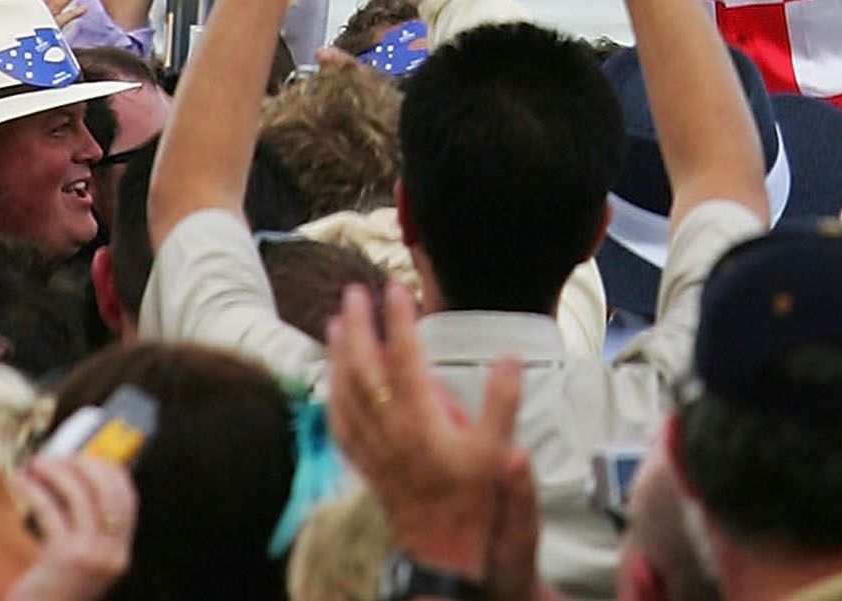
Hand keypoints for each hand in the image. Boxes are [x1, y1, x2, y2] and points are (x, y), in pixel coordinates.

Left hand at [6, 457, 136, 600]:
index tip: (90, 457)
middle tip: (61, 457)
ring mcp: (89, 555)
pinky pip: (49, 509)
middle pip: (107, 490)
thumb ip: (90, 536)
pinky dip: (33, 489)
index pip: (127, 498)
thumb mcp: (83, 567)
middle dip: (84, 464)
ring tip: (37, 465)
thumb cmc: (53, 595)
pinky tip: (20, 481)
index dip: (110, 470)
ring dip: (56, 471)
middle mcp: (111, 553)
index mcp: (120, 554)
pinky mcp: (62, 557)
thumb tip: (76, 485)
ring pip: (79, 494)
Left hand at [327, 282, 523, 578]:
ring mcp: (373, 448)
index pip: (404, 359)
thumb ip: (503, 400)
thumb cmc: (473, 499)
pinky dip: (333, 394)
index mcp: (420, 421)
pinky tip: (332, 381)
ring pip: (344, 393)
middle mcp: (389, 430)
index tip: (397, 290)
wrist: (445, 551)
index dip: (399, 321)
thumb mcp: (497, 449)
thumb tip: (509, 356)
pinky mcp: (366, 464)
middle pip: (363, 368)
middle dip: (358, 326)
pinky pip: (340, 423)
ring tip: (337, 322)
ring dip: (339, 354)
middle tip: (355, 292)